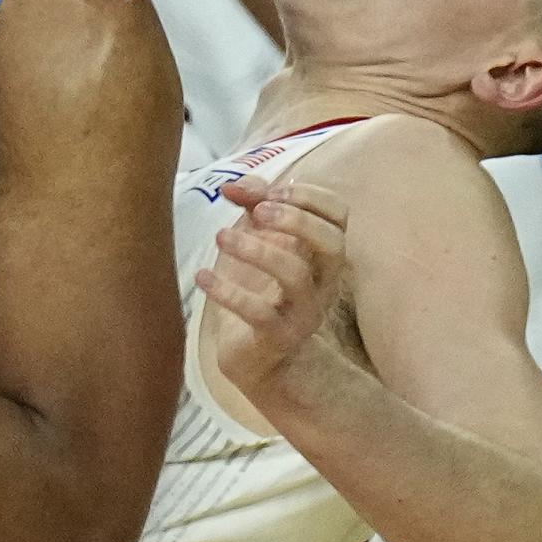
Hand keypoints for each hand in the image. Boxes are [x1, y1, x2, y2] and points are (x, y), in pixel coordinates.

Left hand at [199, 177, 350, 397]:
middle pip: (333, 243)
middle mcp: (323, 282)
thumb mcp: (257, 241)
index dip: (308, 196)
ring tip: (220, 237)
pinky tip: (202, 277)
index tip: (268, 194)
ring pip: (294, 275)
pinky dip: (227, 291)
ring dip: (256, 250)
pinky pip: (259, 313)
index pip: (339, 214)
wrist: (257, 357)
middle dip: (296, 220)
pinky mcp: (278, 337)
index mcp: (323, 254)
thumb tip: (233, 184)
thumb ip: (252, 206)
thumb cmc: (260, 290)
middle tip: (257, 213)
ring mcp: (304, 312)